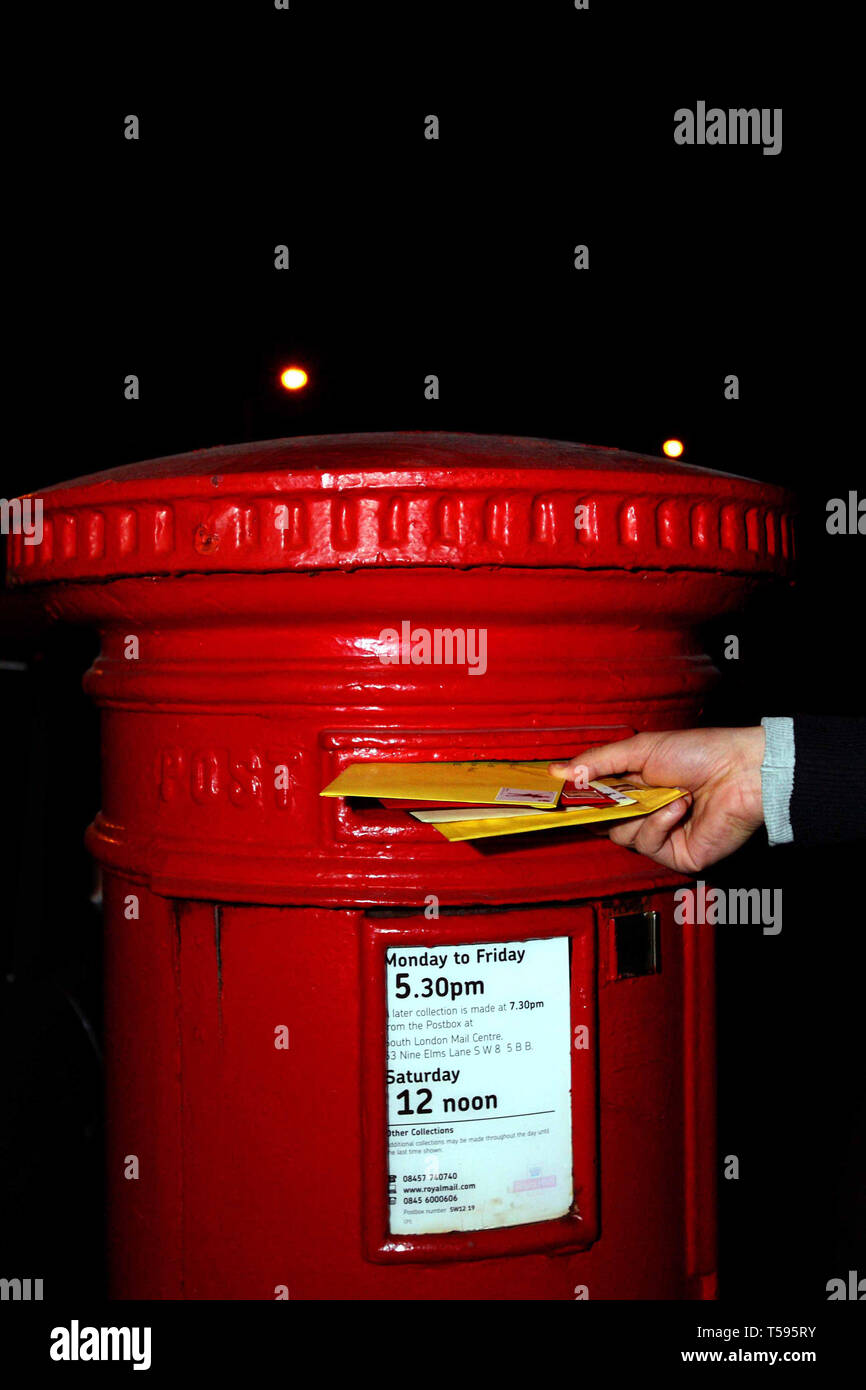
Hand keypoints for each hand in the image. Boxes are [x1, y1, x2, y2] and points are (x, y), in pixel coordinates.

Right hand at [549, 726, 765, 871]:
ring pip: (621, 835)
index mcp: (636, 786)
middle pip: (603, 820)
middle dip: (605, 805)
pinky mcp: (676, 855)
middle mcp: (646, 812)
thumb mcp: (640, 750)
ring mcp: (661, 835)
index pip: (596, 798)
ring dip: (640, 812)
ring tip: (666, 793)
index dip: (579, 797)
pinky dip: (659, 824)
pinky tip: (680, 808)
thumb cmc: (700, 753)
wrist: (741, 772)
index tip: (560, 793)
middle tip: (606, 793)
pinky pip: (647, 845)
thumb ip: (598, 762)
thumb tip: (559, 771)